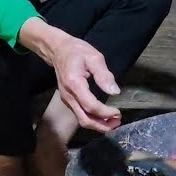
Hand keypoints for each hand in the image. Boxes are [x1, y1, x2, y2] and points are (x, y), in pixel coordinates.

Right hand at [19, 18, 121, 132]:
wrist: (57, 50)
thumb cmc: (76, 51)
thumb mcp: (94, 57)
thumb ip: (104, 75)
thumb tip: (115, 92)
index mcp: (74, 84)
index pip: (90, 105)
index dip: (105, 113)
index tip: (118, 112)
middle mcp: (68, 95)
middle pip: (84, 119)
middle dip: (102, 125)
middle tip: (118, 122)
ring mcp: (67, 99)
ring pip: (81, 119)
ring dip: (98, 124)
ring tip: (114, 122)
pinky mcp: (68, 100)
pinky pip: (80, 114)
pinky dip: (92, 119)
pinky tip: (104, 117)